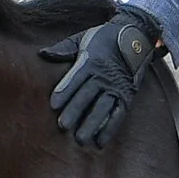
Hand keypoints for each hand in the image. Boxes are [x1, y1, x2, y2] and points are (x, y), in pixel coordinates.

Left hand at [42, 5, 163, 148]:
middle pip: (88, 95)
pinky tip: (100, 142)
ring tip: (81, 139)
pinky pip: (118, 114)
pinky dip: (110, 129)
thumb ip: (63, 48)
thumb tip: (42, 54)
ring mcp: (116, 87)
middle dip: (76, 111)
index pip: (76, 78)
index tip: (53, 105)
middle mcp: (104, 75)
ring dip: (92, 124)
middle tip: (63, 126)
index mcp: (91, 60)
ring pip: (103, 107)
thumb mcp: (83, 38)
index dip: (65, 90)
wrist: (136, 35)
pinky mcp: (127, 97)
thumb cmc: (104, 38)